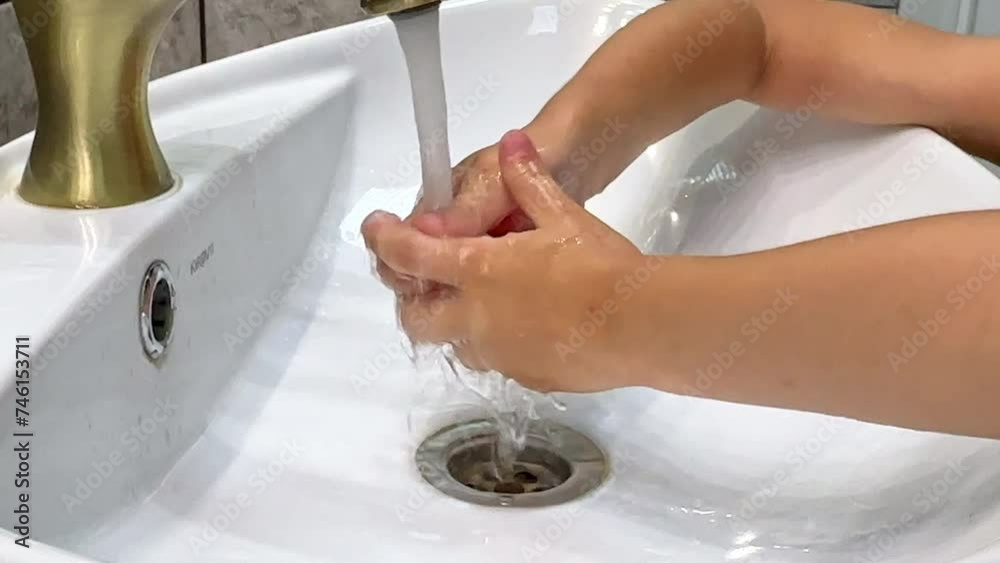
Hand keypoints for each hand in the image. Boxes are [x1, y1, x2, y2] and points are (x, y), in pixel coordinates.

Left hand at [362, 130, 645, 391]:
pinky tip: (527, 326)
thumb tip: (512, 142)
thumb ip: (528, 179)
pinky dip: (496, 342)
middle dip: (410, 299)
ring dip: (453, 323)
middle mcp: (475, 318)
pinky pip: (496, 361)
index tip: (376, 229)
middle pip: (416, 318)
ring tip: (479, 302)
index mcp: (477, 271)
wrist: (639, 326)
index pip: (411, 255)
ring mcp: (498, 354)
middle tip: (424, 279)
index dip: (384, 241)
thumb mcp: (564, 214)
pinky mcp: (526, 378)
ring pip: (455, 344)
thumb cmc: (598, 265)